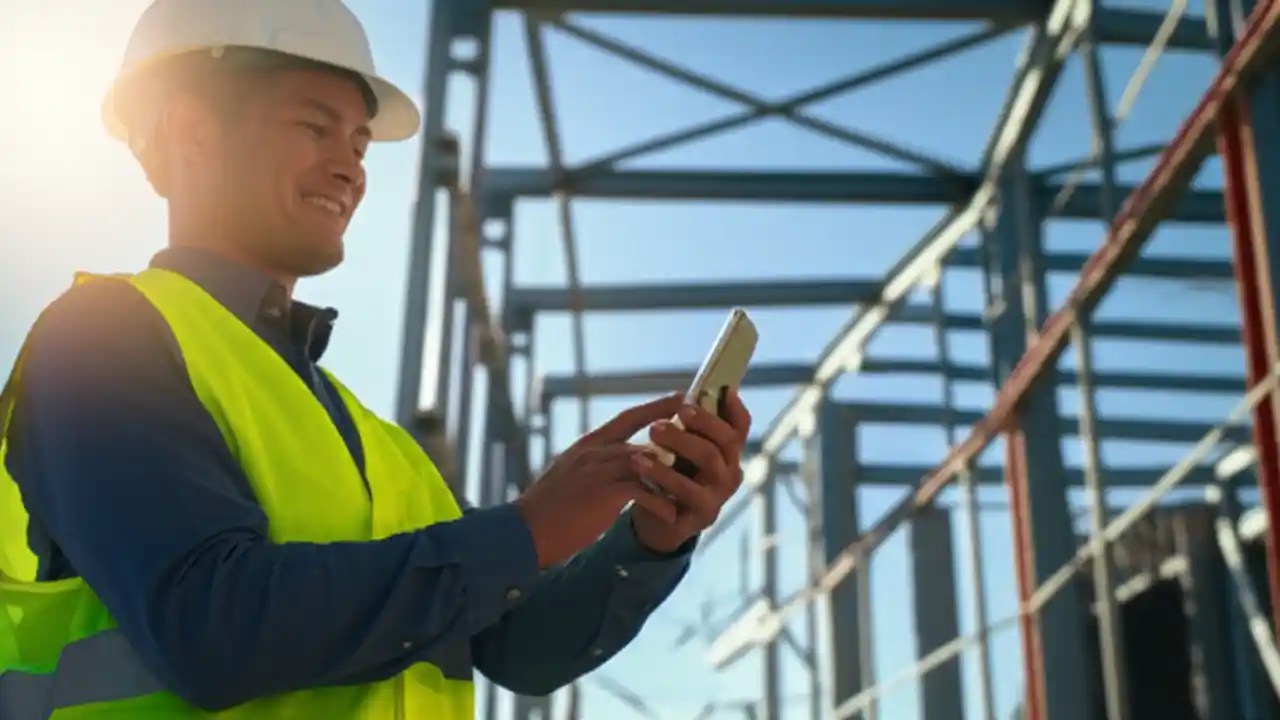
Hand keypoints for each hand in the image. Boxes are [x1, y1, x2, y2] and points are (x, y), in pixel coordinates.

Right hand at [514, 393, 682, 567]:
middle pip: (642, 434)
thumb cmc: (546, 510)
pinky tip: (670, 516)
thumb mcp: (570, 476)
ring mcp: (597, 470)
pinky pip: (642, 491)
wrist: (522, 532)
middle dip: (674, 433)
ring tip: (692, 485)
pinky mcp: (601, 493)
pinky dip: (659, 503)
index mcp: (587, 445)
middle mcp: (594, 451)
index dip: (655, 407)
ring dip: (671, 475)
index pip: (626, 418)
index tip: (679, 398)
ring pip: (647, 461)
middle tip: (701, 430)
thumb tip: (620, 461)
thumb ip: (595, 465)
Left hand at [629, 388, 751, 553]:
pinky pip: (687, 490)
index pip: (739, 427)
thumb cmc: (669, 477)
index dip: (733, 407)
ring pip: (708, 460)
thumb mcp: (678, 451)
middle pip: (725, 439)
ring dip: (680, 442)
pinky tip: (641, 464)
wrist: (656, 523)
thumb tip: (684, 395)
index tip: (720, 390)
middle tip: (676, 402)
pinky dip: (663, 475)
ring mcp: (720, 494)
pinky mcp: (704, 514)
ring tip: (652, 430)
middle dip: (700, 420)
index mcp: (726, 453)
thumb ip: (686, 428)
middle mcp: (730, 471)